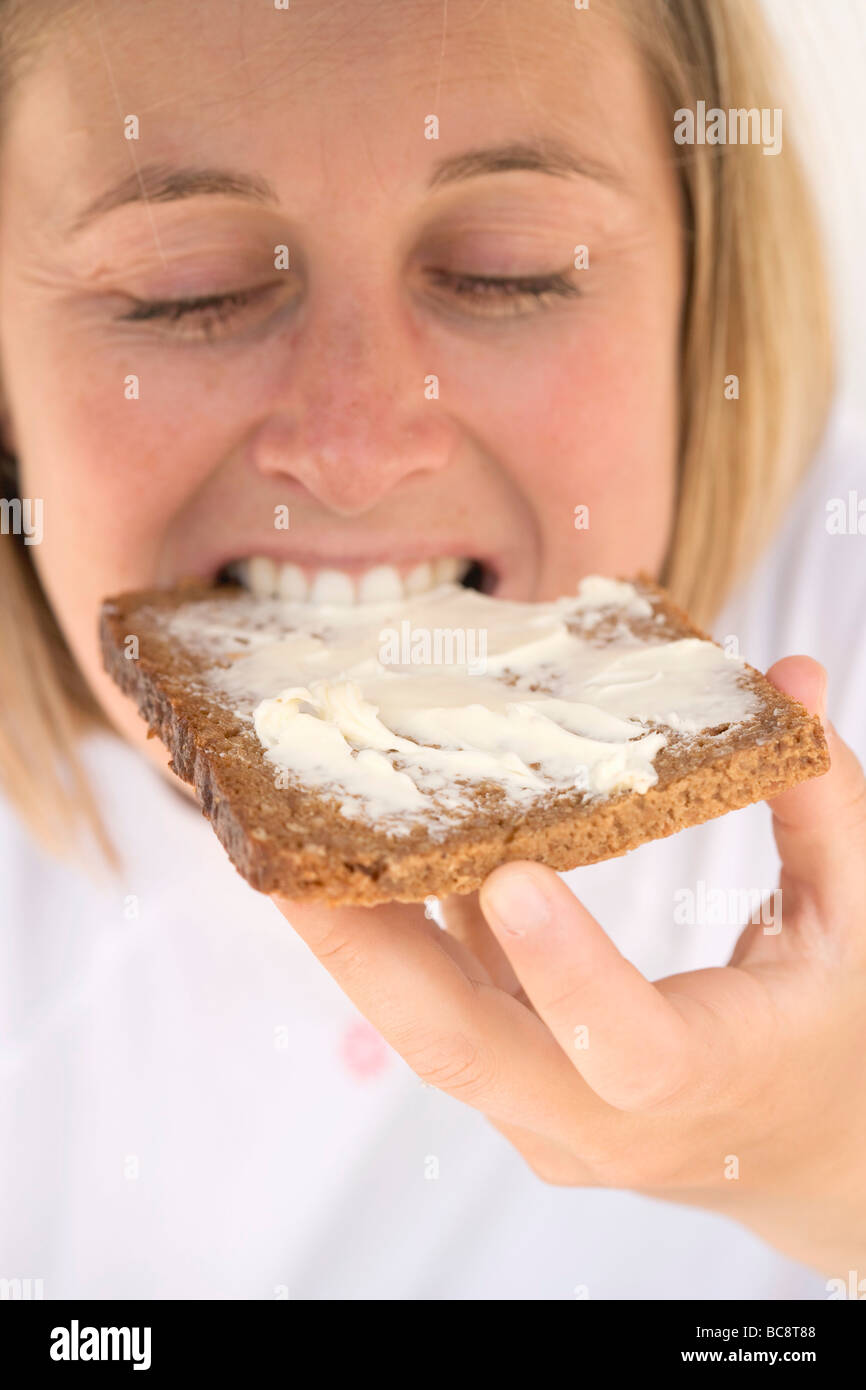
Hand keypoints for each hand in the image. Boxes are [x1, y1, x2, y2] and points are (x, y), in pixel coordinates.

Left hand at [274, 656, 865, 1274]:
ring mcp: (543, 1114)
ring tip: (280, 842)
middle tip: (291, 859)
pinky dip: (395, 933)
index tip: (514, 871)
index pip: (627, 1051)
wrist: (810, 1158)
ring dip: (354, 941)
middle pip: (464, 1051)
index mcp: (706, 1081)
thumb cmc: (836, 1036)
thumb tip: (788, 677)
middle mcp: (603, 1119)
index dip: (566, 970)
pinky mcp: (514, 1085)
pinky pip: (443, 1004)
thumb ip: (824, 804)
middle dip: (367, 956)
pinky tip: (345, 853)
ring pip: (430, 1031)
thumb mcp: (855, 925)